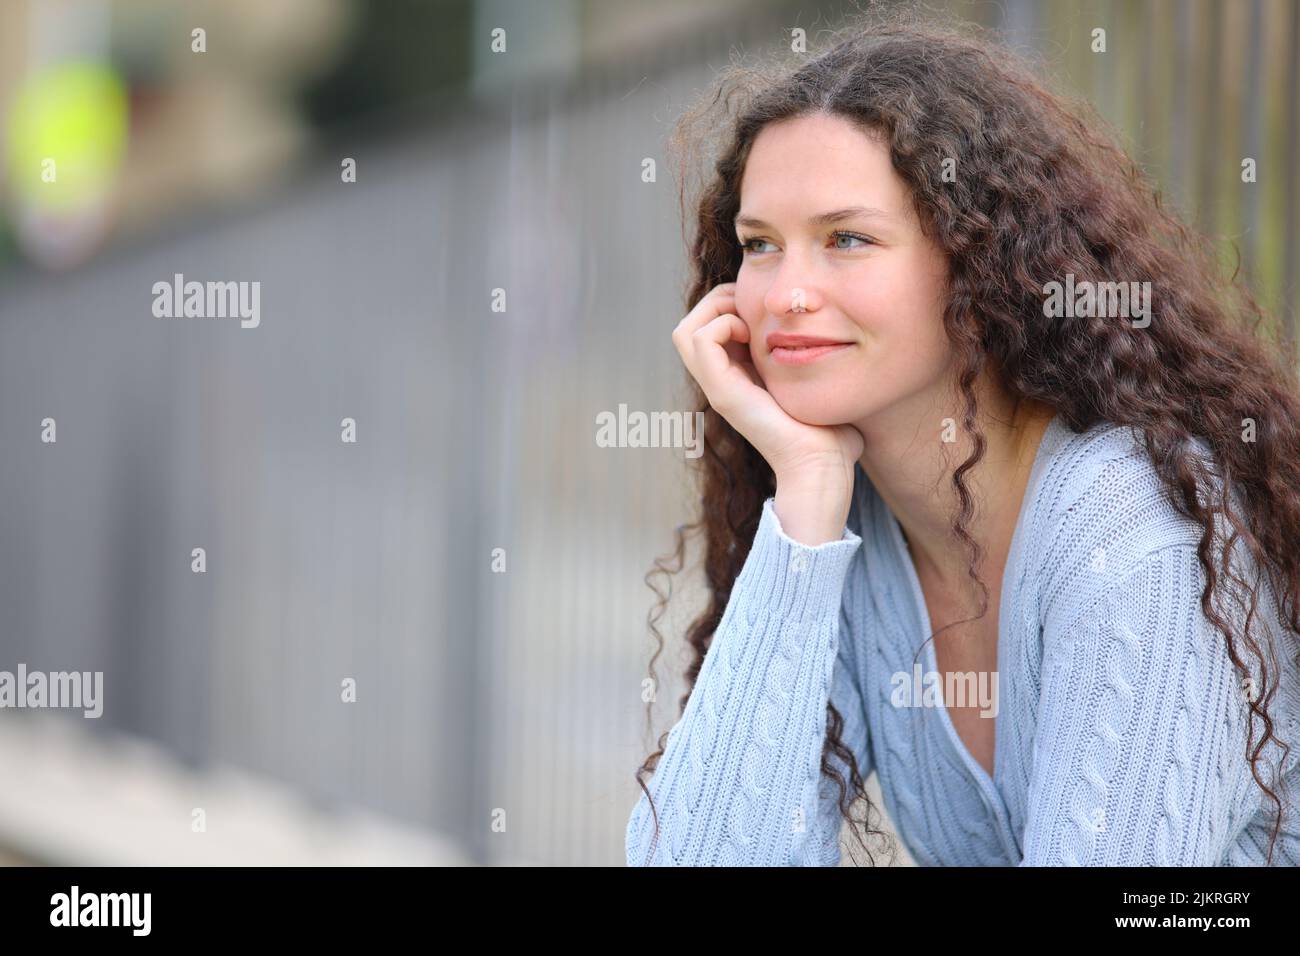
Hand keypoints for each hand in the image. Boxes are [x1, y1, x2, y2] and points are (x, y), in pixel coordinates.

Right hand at [672, 282, 862, 542]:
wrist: (823, 466)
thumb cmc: (830, 435)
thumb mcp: (819, 387)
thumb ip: (819, 367)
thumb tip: (842, 346)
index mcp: (740, 380)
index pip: (711, 329)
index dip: (732, 306)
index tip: (767, 310)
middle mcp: (722, 383)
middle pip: (691, 326)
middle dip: (719, 301)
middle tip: (754, 307)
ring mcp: (718, 388)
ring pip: (686, 331)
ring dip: (716, 311)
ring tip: (749, 320)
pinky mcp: (722, 392)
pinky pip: (699, 339)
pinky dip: (723, 324)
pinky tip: (752, 334)